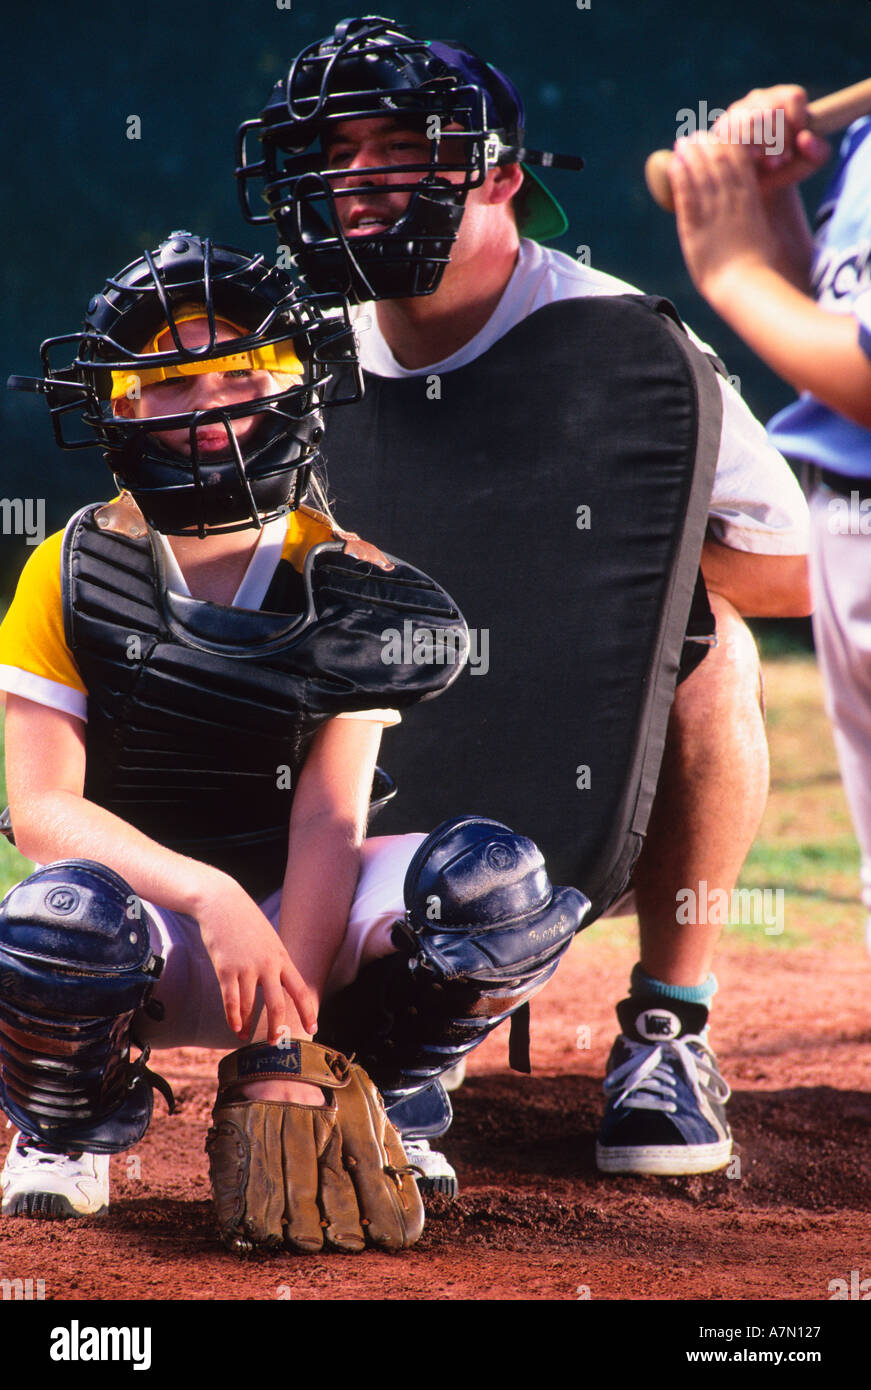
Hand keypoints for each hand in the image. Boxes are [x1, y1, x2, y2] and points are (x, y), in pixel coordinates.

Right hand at [192, 870, 318, 1043]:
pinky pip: (231, 1000)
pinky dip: (232, 1016)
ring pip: (251, 1006)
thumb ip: (276, 963)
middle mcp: (267, 965)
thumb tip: (281, 986)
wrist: (223, 903)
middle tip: (276, 1044)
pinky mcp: (225, 969)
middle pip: (277, 1005)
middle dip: (278, 1028)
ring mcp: (246, 967)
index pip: (300, 990)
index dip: (307, 1011)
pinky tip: (234, 1026)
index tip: (313, 1029)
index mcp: (282, 958)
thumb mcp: (270, 941)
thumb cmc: (247, 923)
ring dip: (248, 1025)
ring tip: (245, 1036)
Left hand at [671, 131, 782, 299]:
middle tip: (695, 136)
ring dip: (691, 154)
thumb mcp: (761, 235)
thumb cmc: (757, 268)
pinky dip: (681, 175)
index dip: (727, 146)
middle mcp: (733, 200)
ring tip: (682, 142)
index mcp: (751, 200)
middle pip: (720, 161)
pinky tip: (675, 163)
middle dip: (707, 145)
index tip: (718, 139)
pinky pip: (687, 193)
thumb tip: (748, 217)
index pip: (740, 162)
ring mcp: (714, 212)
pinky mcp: (696, 226)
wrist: (746, 285)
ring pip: (702, 172)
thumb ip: (751, 218)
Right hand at [707, 85, 830, 193]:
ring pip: (751, 120)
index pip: (793, 97)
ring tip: (771, 163)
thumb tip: (804, 139)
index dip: (797, 123)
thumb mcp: (810, 163)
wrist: (757, 184)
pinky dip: (745, 149)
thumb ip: (819, 151)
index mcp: (784, 97)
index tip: (797, 145)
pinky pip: (731, 134)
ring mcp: (737, 111)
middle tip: (783, 160)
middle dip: (781, 139)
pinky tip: (753, 161)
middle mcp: (760, 98)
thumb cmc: (786, 168)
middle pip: (772, 109)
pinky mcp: (720, 128)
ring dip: (764, 146)